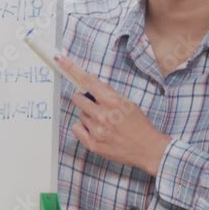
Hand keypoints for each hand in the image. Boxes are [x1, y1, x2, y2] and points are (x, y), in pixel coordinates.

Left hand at [55, 55, 172, 176]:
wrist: (148, 149)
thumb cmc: (139, 125)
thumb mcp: (128, 103)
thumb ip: (109, 92)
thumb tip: (92, 80)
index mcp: (112, 102)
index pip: (88, 81)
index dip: (72, 69)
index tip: (60, 60)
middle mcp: (102, 116)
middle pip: (78, 98)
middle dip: (84, 98)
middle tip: (95, 104)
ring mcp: (97, 131)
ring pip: (80, 114)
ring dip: (88, 115)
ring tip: (103, 122)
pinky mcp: (93, 144)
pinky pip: (76, 128)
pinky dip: (83, 128)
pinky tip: (96, 131)